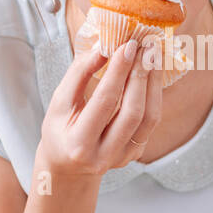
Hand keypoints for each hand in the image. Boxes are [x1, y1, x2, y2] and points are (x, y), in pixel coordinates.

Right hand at [40, 36, 162, 177]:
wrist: (67, 166)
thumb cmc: (59, 129)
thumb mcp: (60, 102)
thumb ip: (79, 74)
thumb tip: (104, 48)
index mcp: (79, 144)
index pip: (104, 101)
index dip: (118, 71)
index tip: (128, 45)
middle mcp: (103, 155)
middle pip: (132, 111)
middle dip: (141, 74)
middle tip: (146, 46)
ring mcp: (123, 157)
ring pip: (149, 118)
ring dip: (153, 83)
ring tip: (153, 56)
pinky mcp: (135, 154)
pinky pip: (151, 122)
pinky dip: (153, 95)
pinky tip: (152, 74)